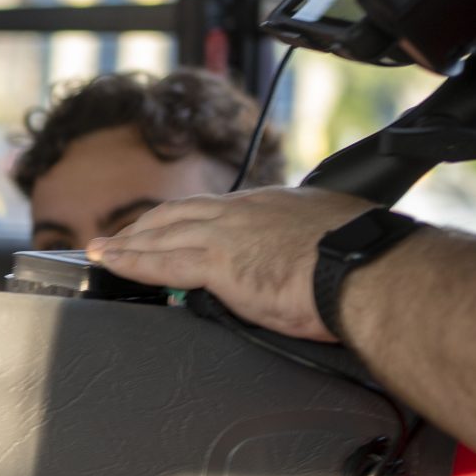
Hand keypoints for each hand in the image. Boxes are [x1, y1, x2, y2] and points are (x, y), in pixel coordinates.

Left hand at [87, 185, 376, 341]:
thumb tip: (308, 266)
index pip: (220, 209)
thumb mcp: (335, 240)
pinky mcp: (217, 262)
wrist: (372, 270)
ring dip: (128, 242)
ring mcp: (228, 234)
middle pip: (181, 213)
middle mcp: (246, 211)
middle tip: (121, 237)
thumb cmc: (368, 263)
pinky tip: (109, 263)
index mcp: (277, 205)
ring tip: (102, 250)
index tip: (174, 225)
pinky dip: (130, 261)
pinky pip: (160, 262)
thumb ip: (308, 248)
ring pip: (163, 234)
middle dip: (147, 225)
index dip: (190, 218)